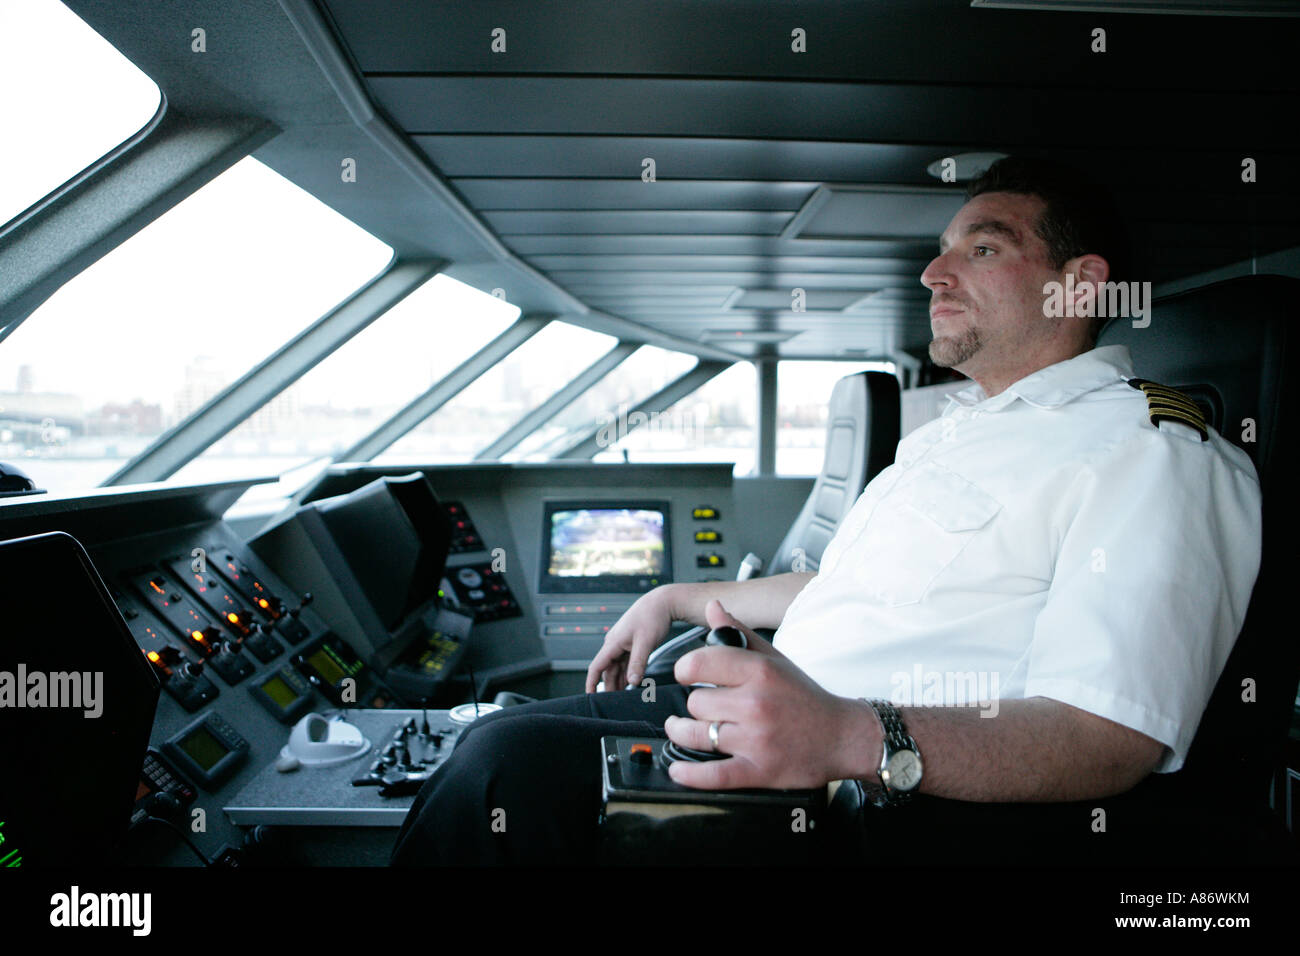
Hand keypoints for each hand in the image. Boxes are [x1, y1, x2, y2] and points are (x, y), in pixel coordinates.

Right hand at [585, 586, 676, 692]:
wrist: (662, 602)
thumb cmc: (652, 617)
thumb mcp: (646, 643)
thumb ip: (638, 663)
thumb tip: (632, 682)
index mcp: (613, 642)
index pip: (596, 666)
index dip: (591, 682)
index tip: (590, 696)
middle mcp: (614, 644)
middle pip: (607, 670)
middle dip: (608, 686)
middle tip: (613, 704)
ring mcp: (622, 644)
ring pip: (616, 667)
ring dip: (618, 681)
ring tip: (621, 697)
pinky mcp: (631, 644)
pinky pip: (625, 662)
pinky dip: (627, 673)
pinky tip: (630, 684)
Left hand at [664, 599, 870, 789]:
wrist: (843, 737)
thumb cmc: (805, 698)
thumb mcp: (775, 659)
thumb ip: (739, 633)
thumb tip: (712, 608)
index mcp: (759, 672)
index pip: (699, 663)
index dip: (685, 669)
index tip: (687, 674)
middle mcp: (756, 704)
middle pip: (696, 702)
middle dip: (696, 704)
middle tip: (704, 706)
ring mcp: (756, 739)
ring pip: (698, 734)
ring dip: (683, 733)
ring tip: (682, 729)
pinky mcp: (758, 771)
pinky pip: (712, 774)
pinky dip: (689, 774)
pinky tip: (678, 768)